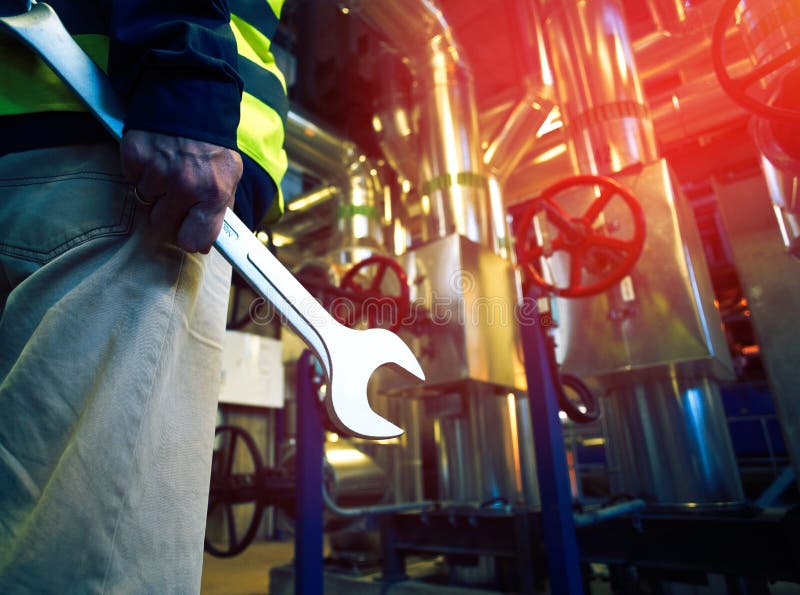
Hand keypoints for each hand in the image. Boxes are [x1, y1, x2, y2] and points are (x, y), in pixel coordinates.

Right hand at [120, 130, 242, 252]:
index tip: (188, 231)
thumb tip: (209, 241)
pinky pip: (133, 180)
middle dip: (169, 214)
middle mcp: (185, 185)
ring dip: (155, 191)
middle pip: (163, 225)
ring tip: (169, 170)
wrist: (191, 97)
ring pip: (146, 202)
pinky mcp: (134, 157)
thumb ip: (221, 207)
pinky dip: (141, 173)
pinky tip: (155, 158)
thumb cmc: (212, 143)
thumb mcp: (230, 174)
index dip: (189, 237)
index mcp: (214, 192)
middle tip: (177, 196)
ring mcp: (157, 171)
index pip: (193, 241)